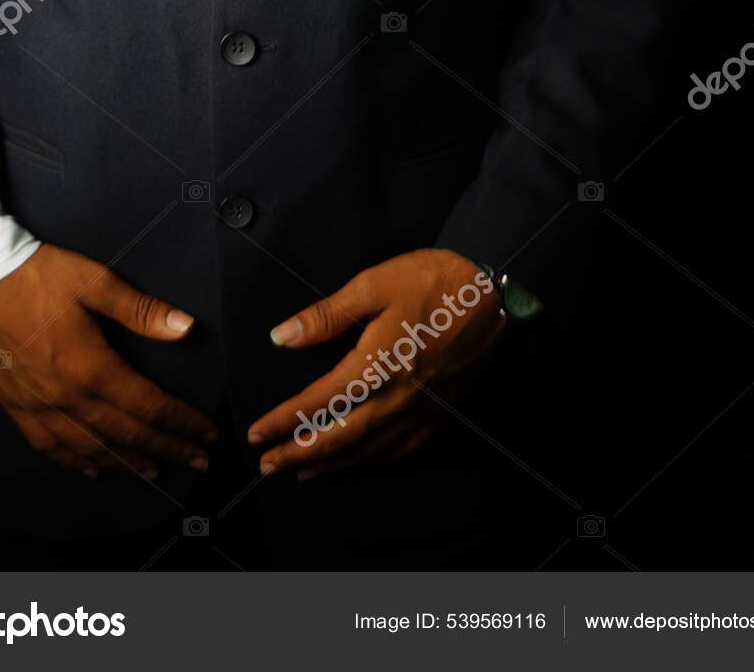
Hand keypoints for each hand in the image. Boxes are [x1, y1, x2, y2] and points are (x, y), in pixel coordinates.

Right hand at [0, 243, 217, 482]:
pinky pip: (50, 448)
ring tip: (154, 471)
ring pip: (90, 450)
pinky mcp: (17, 406)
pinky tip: (93, 469)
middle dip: (167, 450)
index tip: (207, 435)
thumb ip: (141, 310)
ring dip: (127, 464)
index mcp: (92, 368)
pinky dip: (76, 464)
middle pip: (126, 436)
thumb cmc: (40, 276)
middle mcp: (67, 397)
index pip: (149, 407)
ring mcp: (39, 407)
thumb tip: (186, 327)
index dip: (182, 424)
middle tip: (197, 463)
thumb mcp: (95, 281)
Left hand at [246, 248, 506, 478]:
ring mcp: (422, 411)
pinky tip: (359, 461)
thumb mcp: (374, 284)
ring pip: (369, 450)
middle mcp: (397, 398)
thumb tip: (280, 337)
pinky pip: (401, 451)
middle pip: (339, 437)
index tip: (256, 431)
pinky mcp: (441, 415)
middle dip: (299, 454)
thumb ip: (326, 315)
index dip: (284, 419)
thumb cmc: (433, 281)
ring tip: (302, 471)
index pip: (318, 402)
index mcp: (376, 365)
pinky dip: (372, 461)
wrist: (496, 293)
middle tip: (268, 465)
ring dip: (331, 464)